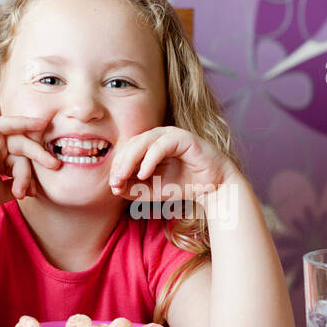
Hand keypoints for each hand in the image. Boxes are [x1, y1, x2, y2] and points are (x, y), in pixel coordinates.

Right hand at [0, 115, 58, 208]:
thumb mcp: (5, 189)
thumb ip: (19, 183)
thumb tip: (33, 186)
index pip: (21, 160)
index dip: (30, 174)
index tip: (35, 191)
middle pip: (24, 149)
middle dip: (40, 158)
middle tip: (56, 166)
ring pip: (20, 143)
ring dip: (34, 154)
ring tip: (41, 171)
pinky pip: (9, 124)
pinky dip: (25, 122)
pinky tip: (41, 123)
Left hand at [108, 126, 236, 201]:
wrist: (213, 187)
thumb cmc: (183, 185)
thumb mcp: (152, 191)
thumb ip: (133, 189)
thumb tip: (114, 187)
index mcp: (149, 145)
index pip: (127, 151)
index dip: (117, 167)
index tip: (113, 185)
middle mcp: (158, 136)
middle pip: (131, 144)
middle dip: (120, 164)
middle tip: (115, 182)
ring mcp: (171, 135)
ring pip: (143, 142)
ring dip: (130, 160)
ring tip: (123, 177)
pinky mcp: (183, 138)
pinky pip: (161, 145)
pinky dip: (149, 159)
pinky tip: (143, 174)